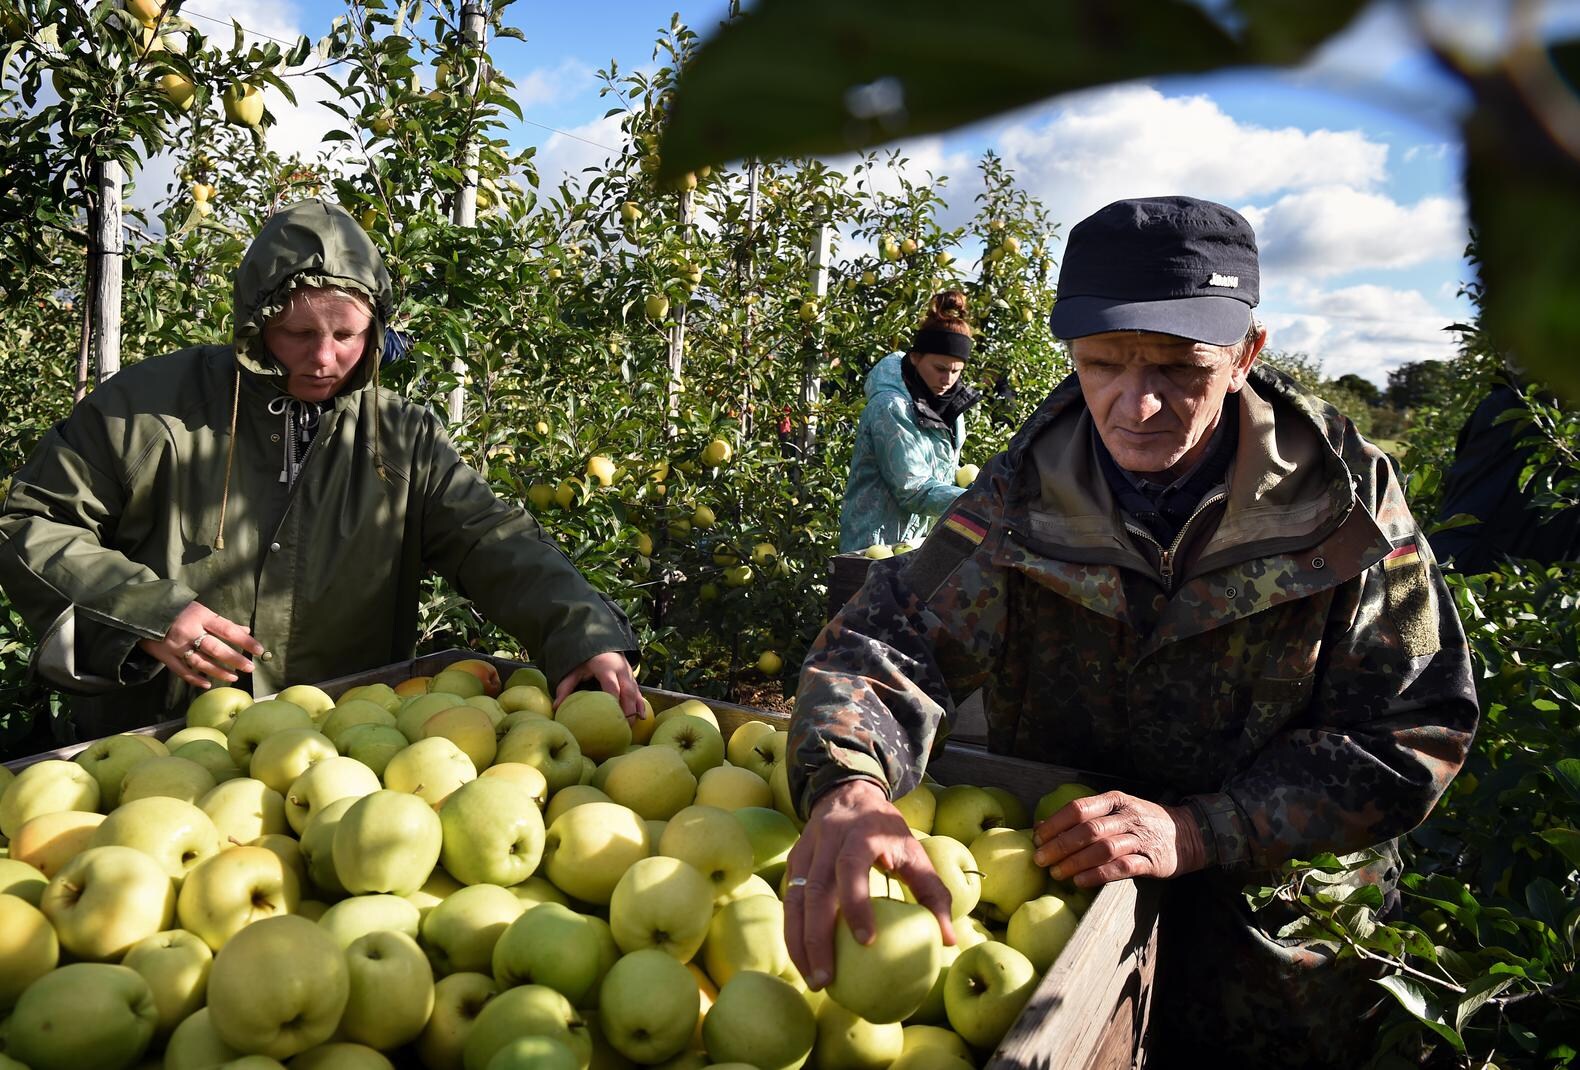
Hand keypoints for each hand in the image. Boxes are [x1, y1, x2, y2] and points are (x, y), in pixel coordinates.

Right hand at [137, 601, 263, 689]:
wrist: (142, 610)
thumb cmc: (178, 610)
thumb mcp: (200, 610)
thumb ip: (221, 622)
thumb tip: (245, 631)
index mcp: (200, 616)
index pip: (228, 630)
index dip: (245, 641)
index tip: (259, 650)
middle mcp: (189, 631)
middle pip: (216, 648)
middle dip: (234, 660)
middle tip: (249, 668)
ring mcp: (175, 645)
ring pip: (200, 662)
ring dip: (218, 671)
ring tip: (233, 677)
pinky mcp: (164, 656)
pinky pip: (182, 671)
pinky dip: (195, 679)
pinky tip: (208, 683)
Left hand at [554, 650, 643, 720]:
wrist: (602, 643)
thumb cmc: (587, 659)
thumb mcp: (575, 670)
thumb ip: (566, 686)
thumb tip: (556, 707)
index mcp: (605, 668)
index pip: (611, 686)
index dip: (613, 700)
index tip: (611, 715)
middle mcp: (620, 670)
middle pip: (626, 692)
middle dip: (626, 710)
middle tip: (622, 727)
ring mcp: (629, 674)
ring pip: (635, 693)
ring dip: (634, 710)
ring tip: (630, 727)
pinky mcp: (633, 678)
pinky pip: (638, 692)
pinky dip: (640, 705)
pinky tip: (642, 717)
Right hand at [782, 779, 955, 991]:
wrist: (849, 794)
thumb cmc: (887, 831)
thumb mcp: (915, 853)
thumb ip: (934, 893)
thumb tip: (948, 941)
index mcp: (860, 834)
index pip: (851, 867)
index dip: (855, 902)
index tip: (867, 941)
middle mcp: (828, 840)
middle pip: (814, 890)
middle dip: (816, 938)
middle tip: (827, 979)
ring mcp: (806, 850)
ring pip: (794, 898)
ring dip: (798, 942)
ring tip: (812, 979)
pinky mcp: (794, 861)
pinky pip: (789, 899)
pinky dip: (793, 931)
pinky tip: (804, 960)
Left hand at [1032, 791, 1206, 885]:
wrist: (1189, 834)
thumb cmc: (1141, 824)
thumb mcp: (1114, 812)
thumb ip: (1082, 818)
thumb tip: (1040, 827)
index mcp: (1115, 801)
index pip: (1079, 808)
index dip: (1055, 824)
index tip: (1036, 838)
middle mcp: (1127, 816)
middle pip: (1088, 830)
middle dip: (1060, 845)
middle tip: (1040, 860)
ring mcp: (1141, 838)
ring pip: (1104, 849)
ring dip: (1076, 862)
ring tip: (1057, 874)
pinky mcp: (1152, 860)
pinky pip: (1122, 867)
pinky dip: (1099, 874)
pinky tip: (1081, 881)